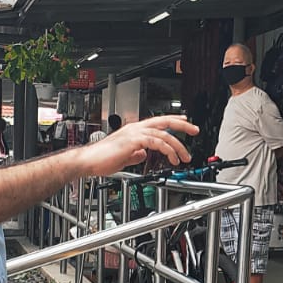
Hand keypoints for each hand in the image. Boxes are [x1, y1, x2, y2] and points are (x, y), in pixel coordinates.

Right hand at [80, 116, 196, 173]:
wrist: (88, 161)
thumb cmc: (101, 159)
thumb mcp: (124, 157)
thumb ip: (135, 154)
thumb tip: (143, 154)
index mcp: (134, 131)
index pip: (157, 122)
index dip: (172, 120)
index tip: (185, 122)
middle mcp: (135, 129)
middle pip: (164, 121)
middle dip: (182, 125)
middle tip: (195, 130)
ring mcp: (134, 134)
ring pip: (163, 134)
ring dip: (177, 146)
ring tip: (184, 157)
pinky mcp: (132, 141)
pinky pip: (156, 142)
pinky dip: (167, 149)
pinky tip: (172, 158)